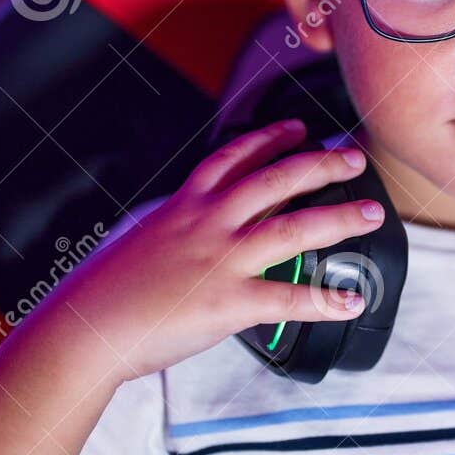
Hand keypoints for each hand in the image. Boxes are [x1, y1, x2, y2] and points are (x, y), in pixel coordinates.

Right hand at [22, 118, 385, 382]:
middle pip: (275, 179)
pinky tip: (351, 299)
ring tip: (371, 212)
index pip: (233, 157)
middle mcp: (207, 223)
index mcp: (184, 206)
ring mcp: (220, 260)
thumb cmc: (101, 290)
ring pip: (293, 228)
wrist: (82, 327)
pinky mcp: (227, 302)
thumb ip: (172, 226)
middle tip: (353, 155)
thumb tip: (185, 222)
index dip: (269, 138)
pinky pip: (288, 298)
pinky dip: (326, 299)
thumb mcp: (138, 238)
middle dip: (320, 162)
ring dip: (339, 217)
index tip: (297, 128)